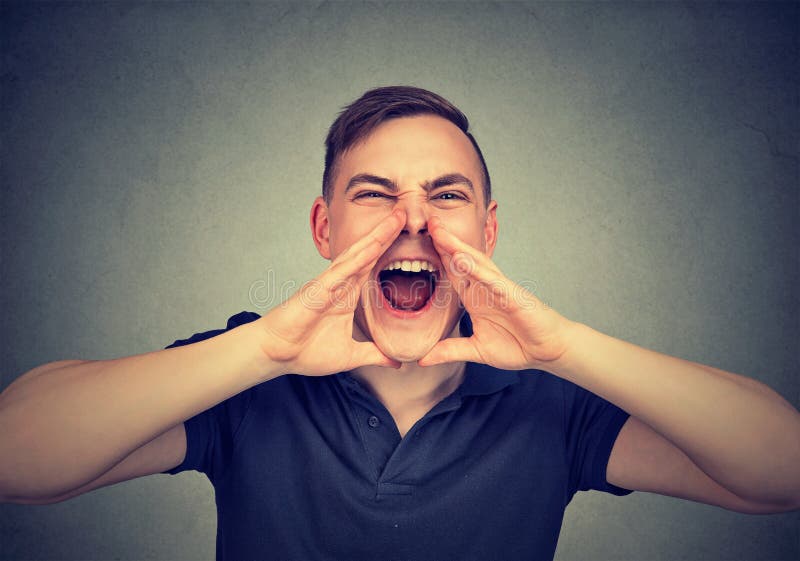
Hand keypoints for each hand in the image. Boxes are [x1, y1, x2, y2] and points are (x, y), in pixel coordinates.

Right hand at [256, 210, 404, 375]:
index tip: (407, 235)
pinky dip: (356, 258)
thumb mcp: (350, 355)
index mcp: (347, 294)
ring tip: (395, 219)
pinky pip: (340, 271)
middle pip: (368, 252)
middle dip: (386, 233)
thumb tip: (397, 362)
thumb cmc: (306, 351)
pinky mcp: (317, 289)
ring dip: (376, 237)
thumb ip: (374, 355)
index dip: (389, 248)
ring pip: (357, 255)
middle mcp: (340, 283)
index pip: (373, 265)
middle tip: (406, 212)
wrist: (277, 355)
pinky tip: (371, 246)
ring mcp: (329, 283)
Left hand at [418, 216, 574, 369]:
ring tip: (440, 232)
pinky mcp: (512, 295)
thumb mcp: (475, 350)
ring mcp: (498, 288)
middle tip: (428, 221)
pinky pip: (492, 280)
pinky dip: (478, 270)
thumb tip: (421, 359)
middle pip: (461, 260)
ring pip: (475, 263)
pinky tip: (464, 260)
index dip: (437, 256)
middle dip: (444, 241)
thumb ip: (449, 351)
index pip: (452, 271)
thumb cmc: (517, 345)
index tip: (418, 240)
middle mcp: (484, 287)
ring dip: (458, 247)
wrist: (547, 351)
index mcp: (474, 297)